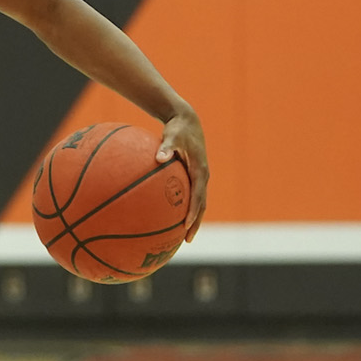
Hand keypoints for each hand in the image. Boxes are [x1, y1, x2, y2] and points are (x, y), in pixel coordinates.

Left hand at [157, 110, 209, 241]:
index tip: (185, 226)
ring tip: (182, 236)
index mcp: (200, 171)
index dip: (193, 213)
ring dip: (192, 219)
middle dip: (195, 223)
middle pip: (201, 206)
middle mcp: (202, 177)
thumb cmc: (177, 129)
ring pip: (198, 203)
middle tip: (187, 240)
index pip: (198, 197)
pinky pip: (190, 196)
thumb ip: (165, 148)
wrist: (186, 121)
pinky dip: (184, 208)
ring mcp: (199, 177)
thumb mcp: (171, 136)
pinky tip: (170, 217)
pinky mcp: (193, 176)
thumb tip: (159, 158)